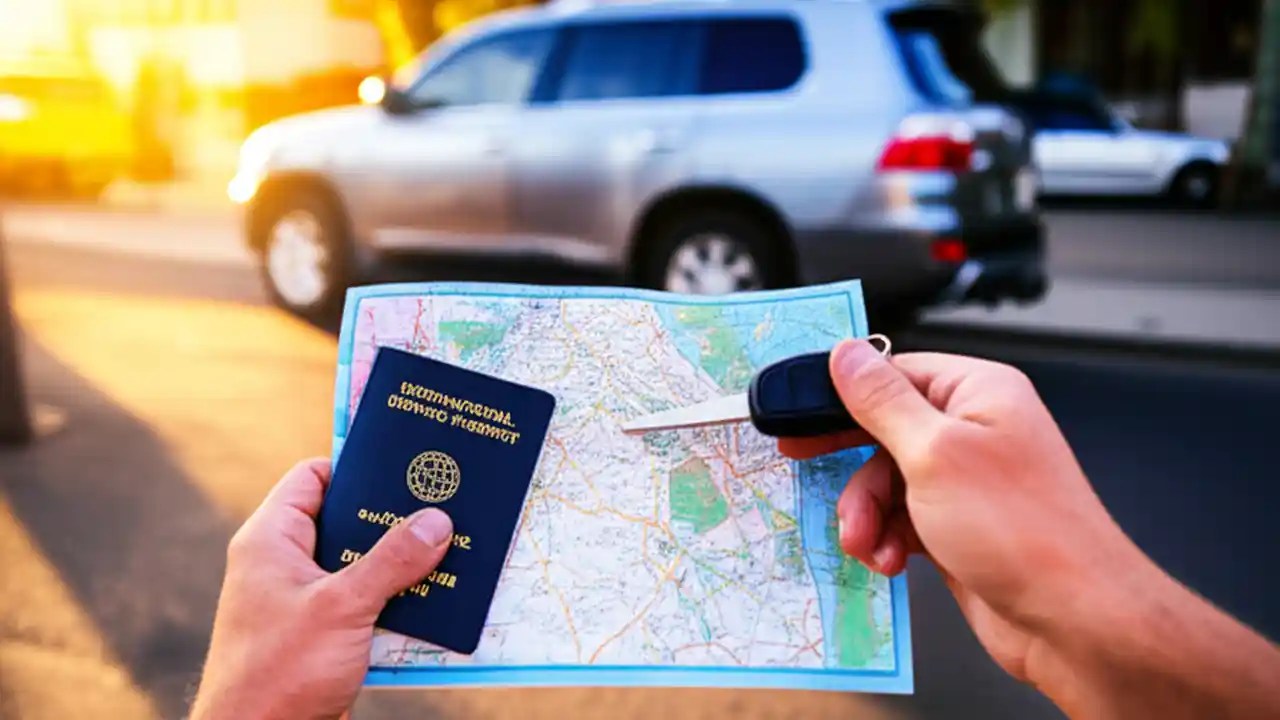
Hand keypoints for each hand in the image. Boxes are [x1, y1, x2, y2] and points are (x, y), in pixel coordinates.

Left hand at [190, 459, 453, 719]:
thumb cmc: (280, 672)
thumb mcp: (343, 607)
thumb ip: (392, 561)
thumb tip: (436, 521)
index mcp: (271, 540)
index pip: (314, 477)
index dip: (358, 467)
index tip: (408, 465)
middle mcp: (285, 564)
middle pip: (348, 521)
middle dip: (395, 520)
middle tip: (444, 505)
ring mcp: (304, 602)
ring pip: (363, 566)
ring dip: (402, 565)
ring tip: (452, 550)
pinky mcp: (323, 636)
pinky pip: (367, 604)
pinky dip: (398, 601)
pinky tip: (437, 599)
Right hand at [779, 341, 1148, 696]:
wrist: (1074, 621)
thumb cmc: (1022, 532)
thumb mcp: (933, 454)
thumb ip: (881, 401)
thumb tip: (847, 353)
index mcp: (978, 393)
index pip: (894, 372)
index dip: (843, 394)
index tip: (801, 415)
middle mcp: (975, 430)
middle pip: (883, 428)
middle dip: (850, 462)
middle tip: (804, 462)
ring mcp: (966, 482)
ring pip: (886, 481)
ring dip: (866, 513)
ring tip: (868, 542)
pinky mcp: (958, 526)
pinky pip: (900, 520)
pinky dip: (885, 539)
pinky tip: (889, 561)